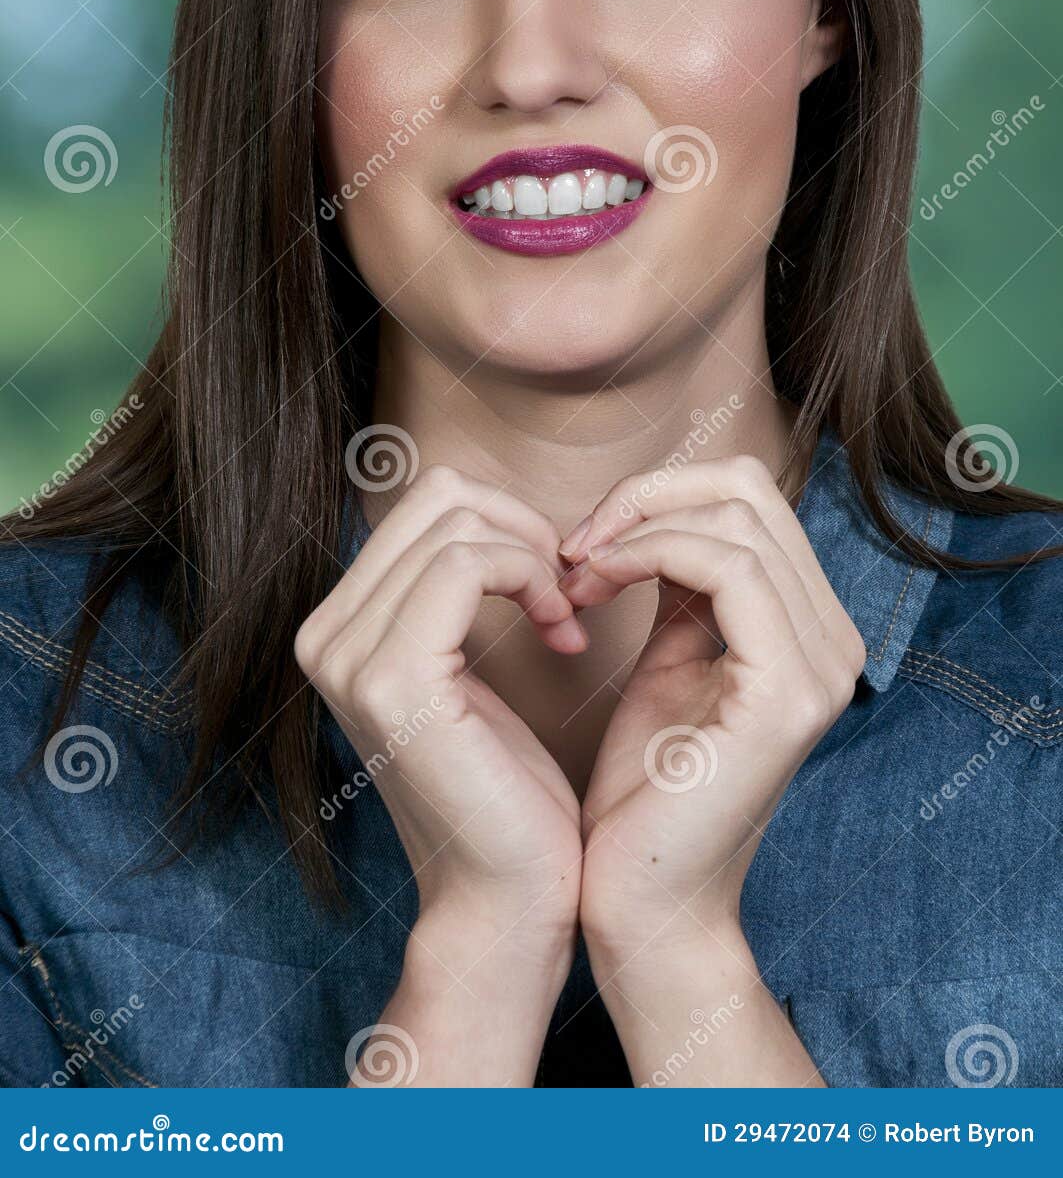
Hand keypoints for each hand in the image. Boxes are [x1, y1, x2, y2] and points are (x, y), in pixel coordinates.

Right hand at [294, 465, 585, 1018]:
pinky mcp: (393, 680)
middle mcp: (323, 636)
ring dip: (534, 558)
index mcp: (337, 630)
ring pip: (457, 522)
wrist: (508, 906)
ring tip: (566, 620)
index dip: (507, 523)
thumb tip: (485, 509)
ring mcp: (348, 657)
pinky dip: (533, 580)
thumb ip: (450, 596)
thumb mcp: (467, 673)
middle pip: (437, 496)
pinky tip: (564, 637)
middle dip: (522, 528)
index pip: (425, 504)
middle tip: (568, 593)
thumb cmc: (508, 796)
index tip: (556, 586)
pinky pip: (468, 564)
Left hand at [559, 454, 865, 961]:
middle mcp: (835, 642)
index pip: (749, 498)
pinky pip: (727, 568)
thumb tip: (657, 516)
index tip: (583, 541)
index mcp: (811, 630)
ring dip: (635, 527)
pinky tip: (593, 585)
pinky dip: (647, 554)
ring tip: (574, 573)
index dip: (658, 494)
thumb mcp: (669, 664)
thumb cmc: (642, 793)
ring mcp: (823, 668)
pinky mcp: (788, 695)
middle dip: (645, 496)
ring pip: (736, 518)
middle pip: (749, 489)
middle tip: (574, 546)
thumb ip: (683, 590)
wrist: (642, 904)